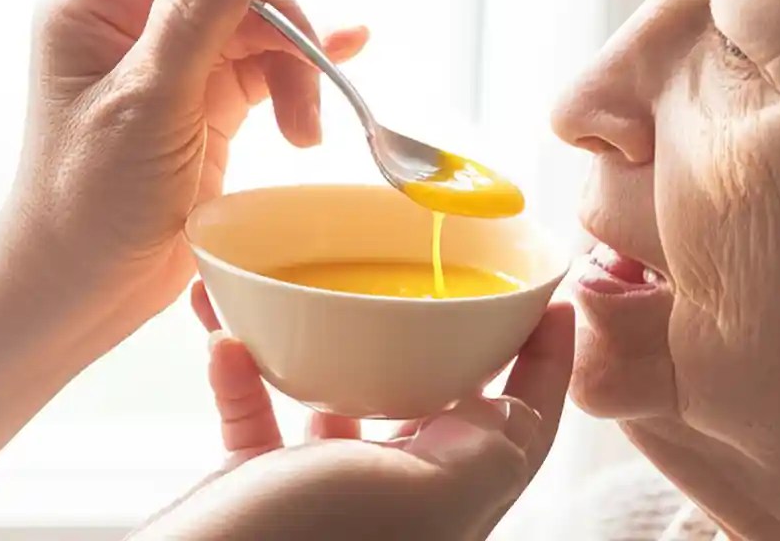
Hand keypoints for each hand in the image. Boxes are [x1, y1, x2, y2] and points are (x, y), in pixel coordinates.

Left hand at [1, 0, 367, 325]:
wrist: (87, 288)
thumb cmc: (88, 204)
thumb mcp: (144, 106)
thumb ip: (192, 20)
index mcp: (94, 3)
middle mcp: (135, 20)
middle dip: (277, 15)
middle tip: (301, 67)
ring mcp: (178, 60)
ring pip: (259, 22)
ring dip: (296, 64)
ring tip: (305, 130)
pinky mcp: (212, 100)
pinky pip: (268, 64)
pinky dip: (306, 66)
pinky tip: (344, 55)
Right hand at [135, 282, 575, 540]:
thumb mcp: (415, 496)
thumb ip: (483, 454)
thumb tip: (511, 408)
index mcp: (447, 501)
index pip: (521, 429)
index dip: (547, 368)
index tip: (553, 302)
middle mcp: (395, 499)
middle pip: (437, 404)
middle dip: (439, 339)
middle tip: (436, 279)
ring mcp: (326, 496)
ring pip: (342, 400)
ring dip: (321, 346)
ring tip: (304, 292)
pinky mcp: (257, 494)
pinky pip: (260, 421)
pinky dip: (245, 378)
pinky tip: (225, 341)